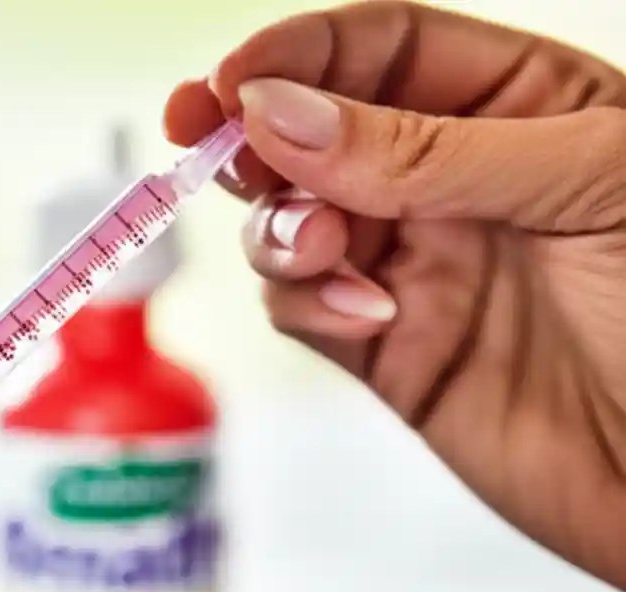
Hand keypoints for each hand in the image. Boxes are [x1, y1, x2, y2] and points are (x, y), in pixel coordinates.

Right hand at [164, 1, 625, 587]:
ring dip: (278, 226)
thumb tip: (280, 113)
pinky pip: (304, 305)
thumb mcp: (582, 189)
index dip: (299, 55)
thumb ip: (423, 151)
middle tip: (201, 139)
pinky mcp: (387, 348)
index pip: (384, 50)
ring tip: (317, 247)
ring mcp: (415, 264)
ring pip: (291, 219)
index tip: (230, 83)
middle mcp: (453, 179)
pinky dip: (306, 301)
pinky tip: (358, 312)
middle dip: (251, 133)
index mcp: (520, 107)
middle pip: (315, 131)